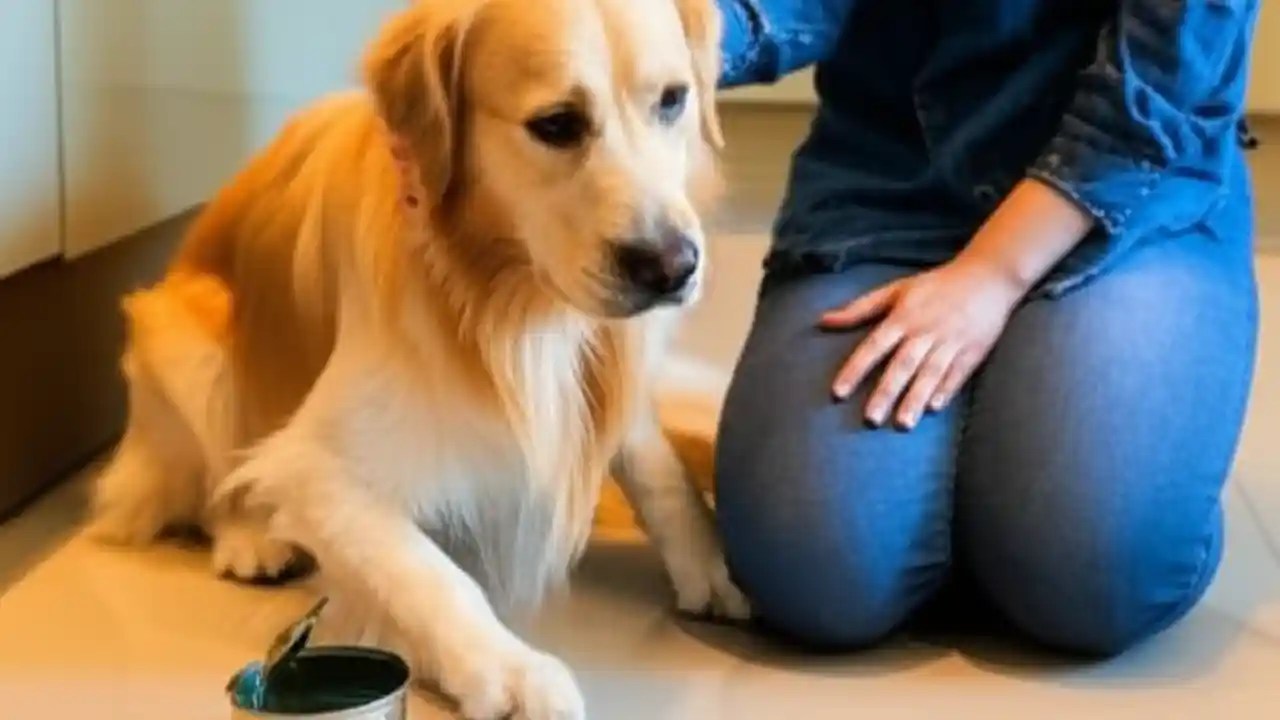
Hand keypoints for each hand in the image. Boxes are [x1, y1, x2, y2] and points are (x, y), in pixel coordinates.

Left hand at [819, 257, 1026, 428]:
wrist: (988, 276)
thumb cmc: (936, 286)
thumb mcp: (895, 290)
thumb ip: (859, 308)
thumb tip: (822, 320)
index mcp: (903, 317)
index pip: (873, 347)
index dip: (855, 370)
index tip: (838, 393)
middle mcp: (924, 331)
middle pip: (901, 366)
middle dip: (886, 393)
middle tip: (870, 419)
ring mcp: (950, 342)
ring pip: (929, 374)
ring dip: (915, 399)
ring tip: (902, 424)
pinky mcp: (973, 351)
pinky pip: (957, 374)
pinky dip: (946, 390)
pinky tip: (934, 409)